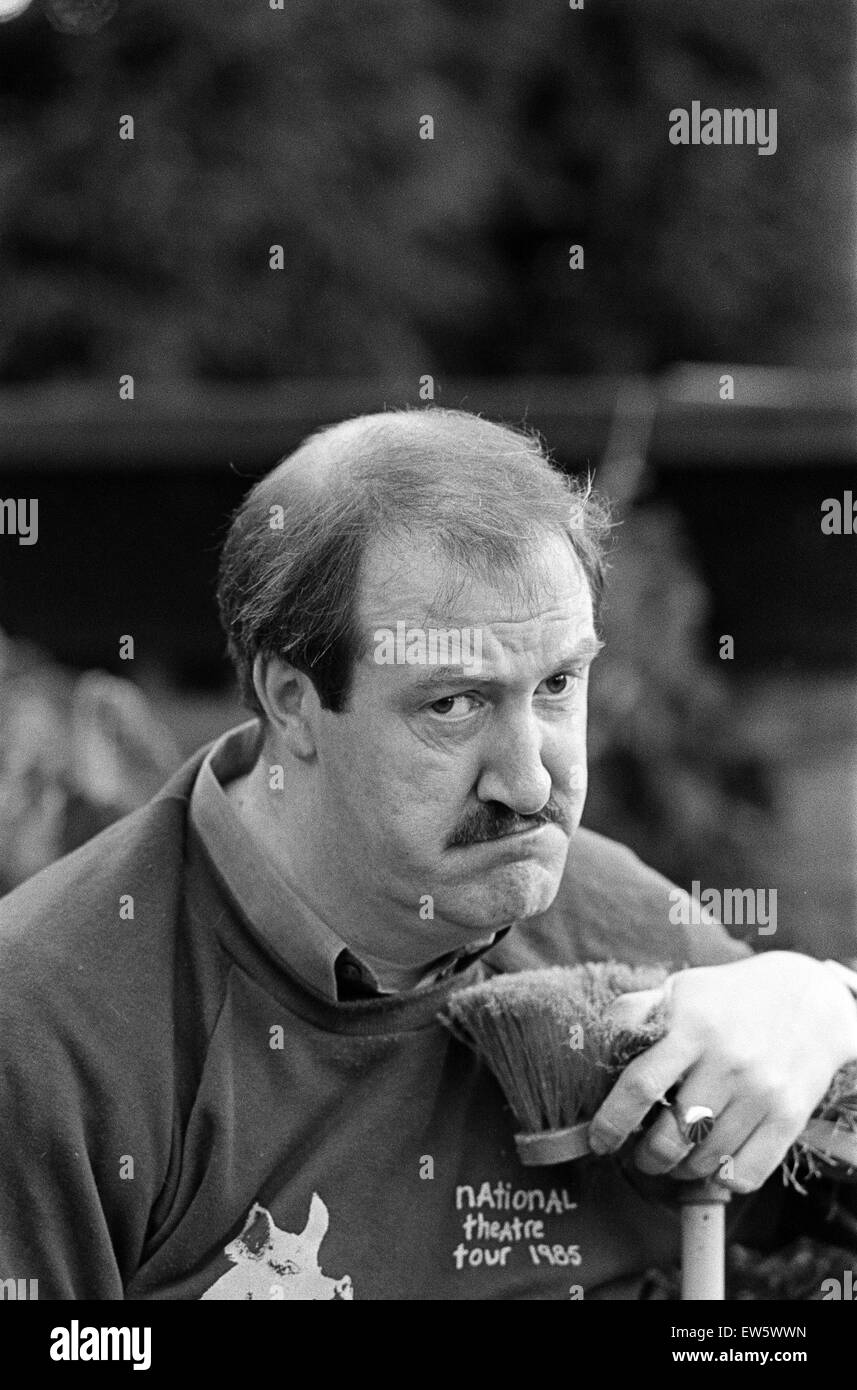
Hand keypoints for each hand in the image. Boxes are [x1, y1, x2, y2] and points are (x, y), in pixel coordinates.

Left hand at [587, 951, 856, 1192]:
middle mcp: (727, 1061)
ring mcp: (761, 1091)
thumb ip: (638, 1012)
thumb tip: (596, 1040)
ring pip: (705, 1160)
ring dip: (680, 1170)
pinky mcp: (790, 1117)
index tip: (599, 1141)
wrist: (810, 999)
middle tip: (640, 1155)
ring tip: (674, 1157)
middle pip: (671, 1136)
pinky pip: (746, 1173)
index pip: (640, 1085)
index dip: (612, 1122)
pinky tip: (711, 1165)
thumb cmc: (729, 998)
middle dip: (646, 1157)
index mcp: (692, 1026)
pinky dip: (721, 1180)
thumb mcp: (682, 990)